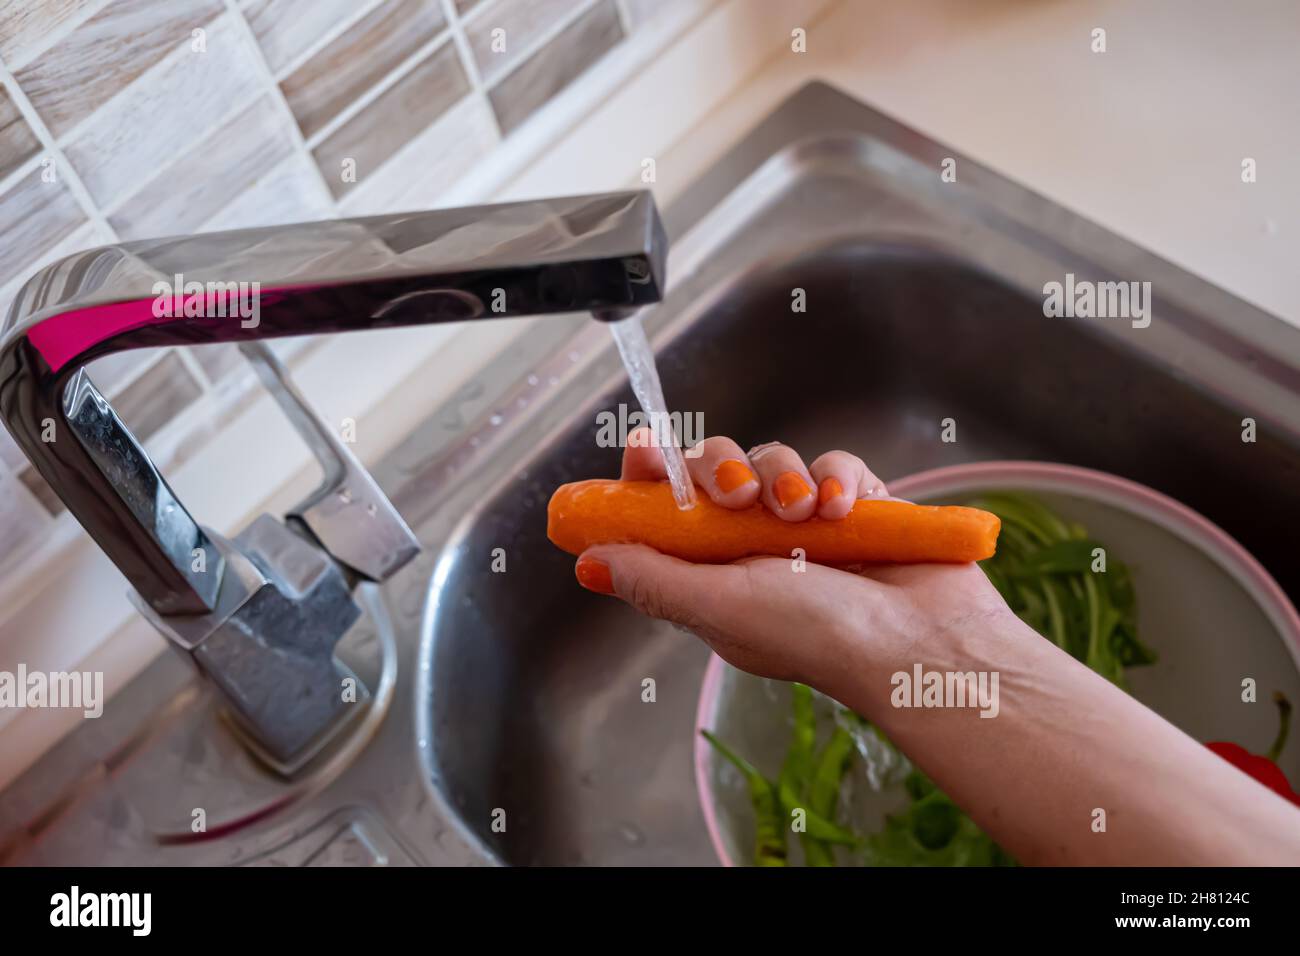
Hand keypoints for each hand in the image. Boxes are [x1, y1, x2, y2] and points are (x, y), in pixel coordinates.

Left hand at [572, 430, 1012, 713]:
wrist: (923, 642)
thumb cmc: (822, 636)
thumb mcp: (724, 606)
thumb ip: (656, 579)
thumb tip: (588, 563)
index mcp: (715, 575)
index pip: (666, 513)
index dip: (649, 477)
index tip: (644, 449)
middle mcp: (756, 547)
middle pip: (714, 472)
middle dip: (719, 468)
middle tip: (736, 494)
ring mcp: (809, 524)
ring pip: (772, 458)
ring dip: (783, 476)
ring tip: (801, 513)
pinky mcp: (858, 506)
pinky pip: (834, 463)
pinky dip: (837, 478)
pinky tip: (842, 508)